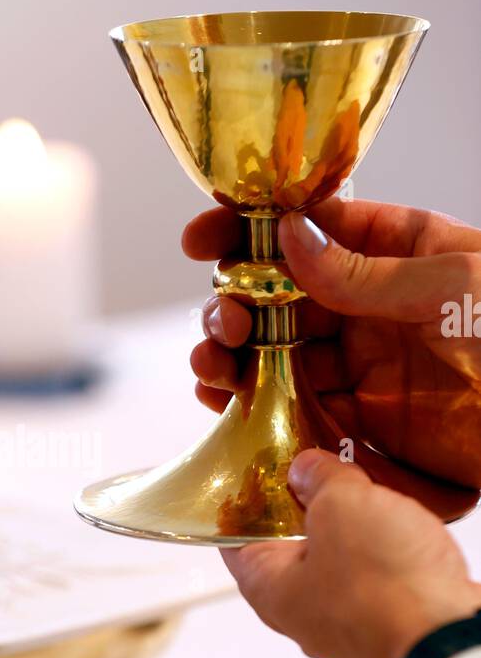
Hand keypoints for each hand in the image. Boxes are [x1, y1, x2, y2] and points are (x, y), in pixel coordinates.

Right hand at [186, 199, 480, 489]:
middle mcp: (370, 310)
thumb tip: (290, 238)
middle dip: (232, 307)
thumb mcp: (454, 283)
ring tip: (212, 370)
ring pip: (276, 360)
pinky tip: (230, 408)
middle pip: (277, 301)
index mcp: (397, 255)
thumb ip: (365, 270)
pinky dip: (255, 414)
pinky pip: (297, 416)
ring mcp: (364, 371)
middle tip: (220, 324)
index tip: (202, 238)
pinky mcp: (364, 428)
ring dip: (231, 362)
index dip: (250, 230)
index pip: (309, 230)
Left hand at [224, 450, 480, 657]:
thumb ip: (319, 478)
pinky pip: (375, 574)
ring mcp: (346, 620)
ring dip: (348, 523)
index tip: (251, 469)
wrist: (446, 639)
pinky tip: (395, 519)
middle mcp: (301, 612)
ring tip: (361, 484)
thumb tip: (307, 468)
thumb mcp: (340, 505)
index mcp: (267, 588)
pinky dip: (381, 545)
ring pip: (337, 559)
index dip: (241, 500)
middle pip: (288, 546)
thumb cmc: (383, 587)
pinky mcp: (389, 620)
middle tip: (314, 464)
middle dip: (301, 504)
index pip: (233, 538)